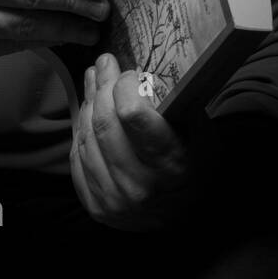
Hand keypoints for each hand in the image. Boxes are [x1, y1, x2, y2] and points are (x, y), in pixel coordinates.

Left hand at [70, 52, 189, 230]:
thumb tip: (143, 70)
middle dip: (102, 86)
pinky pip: (77, 157)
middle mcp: (140, 187)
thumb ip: (175, 103)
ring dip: (88, 103)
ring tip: (94, 80)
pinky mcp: (96, 206)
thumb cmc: (196, 165)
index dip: (125, 87)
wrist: (185, 216)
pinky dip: (81, 128)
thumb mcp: (200, 133)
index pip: (132, 115)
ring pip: (86, 137)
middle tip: (104, 63)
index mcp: (171, 165)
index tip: (129, 73)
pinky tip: (88, 110)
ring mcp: (114, 200)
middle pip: (105, 123)